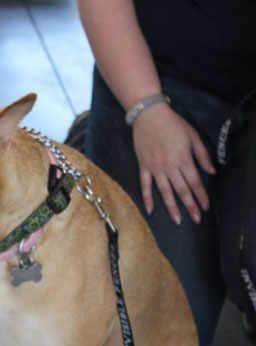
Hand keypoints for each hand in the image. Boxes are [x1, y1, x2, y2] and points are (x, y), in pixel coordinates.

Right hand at [132, 102, 215, 224]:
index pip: (194, 181)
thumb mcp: (193, 136)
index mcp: (183, 158)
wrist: (149, 116)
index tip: (205, 207)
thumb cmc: (173, 124)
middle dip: (190, 205)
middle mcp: (169, 166)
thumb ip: (203, 155)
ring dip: (171, 207)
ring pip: (165, 191)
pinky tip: (150, 210)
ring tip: (178, 220)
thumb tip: (212, 172)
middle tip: (196, 219)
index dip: (201, 196)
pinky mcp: (144, 167)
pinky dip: (147, 198)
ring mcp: (155, 168)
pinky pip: (145, 186)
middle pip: (181, 190)